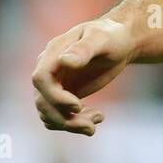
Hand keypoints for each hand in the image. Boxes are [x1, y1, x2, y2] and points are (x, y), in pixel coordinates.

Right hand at [32, 18, 136, 135]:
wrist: (120, 43)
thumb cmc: (112, 36)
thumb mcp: (102, 38)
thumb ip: (84, 49)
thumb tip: (64, 61)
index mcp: (54, 52)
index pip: (41, 79)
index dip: (55, 96)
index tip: (78, 106)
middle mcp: (50, 69)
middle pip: (43, 101)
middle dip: (64, 118)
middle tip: (92, 126)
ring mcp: (55, 83)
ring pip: (49, 113)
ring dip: (70, 124)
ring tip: (99, 118)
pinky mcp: (63, 94)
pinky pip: (58, 115)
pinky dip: (74, 123)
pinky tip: (97, 116)